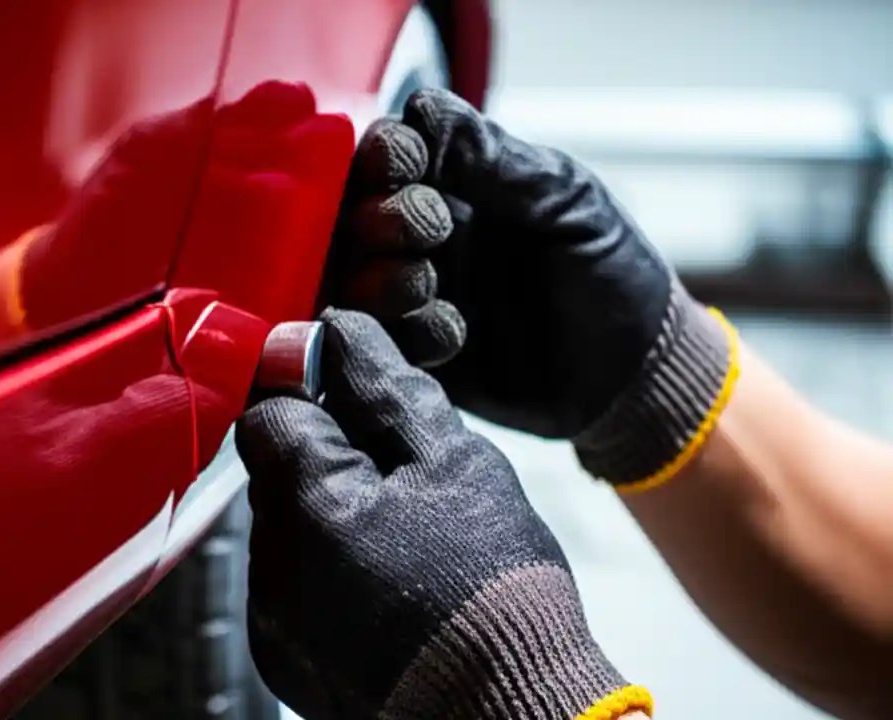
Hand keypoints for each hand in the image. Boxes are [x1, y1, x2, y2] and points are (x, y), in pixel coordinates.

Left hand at [236, 309, 649, 719]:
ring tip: (406, 544)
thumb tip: (341, 331)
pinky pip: (291, 588)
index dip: (313, 393)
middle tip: (404, 482)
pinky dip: (328, 574)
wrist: (508, 714)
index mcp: (307, 500)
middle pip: (276, 471)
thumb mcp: (454, 464)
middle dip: (329, 460)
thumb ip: (386, 390)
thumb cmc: (495, 592)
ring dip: (330, 517)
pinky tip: (389, 589)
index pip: (270, 410)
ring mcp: (272, 617)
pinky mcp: (282, 659)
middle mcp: (271, 562)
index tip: (358, 403)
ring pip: (286, 529)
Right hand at [335, 89, 736, 487]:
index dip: (386, 157)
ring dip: (383, 280)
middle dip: (381, 220)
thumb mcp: (565, 200)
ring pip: (353, 280)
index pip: (389, 153)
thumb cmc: (609, 271)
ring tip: (430, 289)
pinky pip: (376, 342)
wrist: (630, 374)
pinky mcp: (414, 356)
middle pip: (354, 215)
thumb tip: (421, 112)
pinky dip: (406, 334)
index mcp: (460, 184)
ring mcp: (415, 297)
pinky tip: (455, 336)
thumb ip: (494, 159)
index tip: (407, 166)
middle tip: (431, 231)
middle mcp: (424, 237)